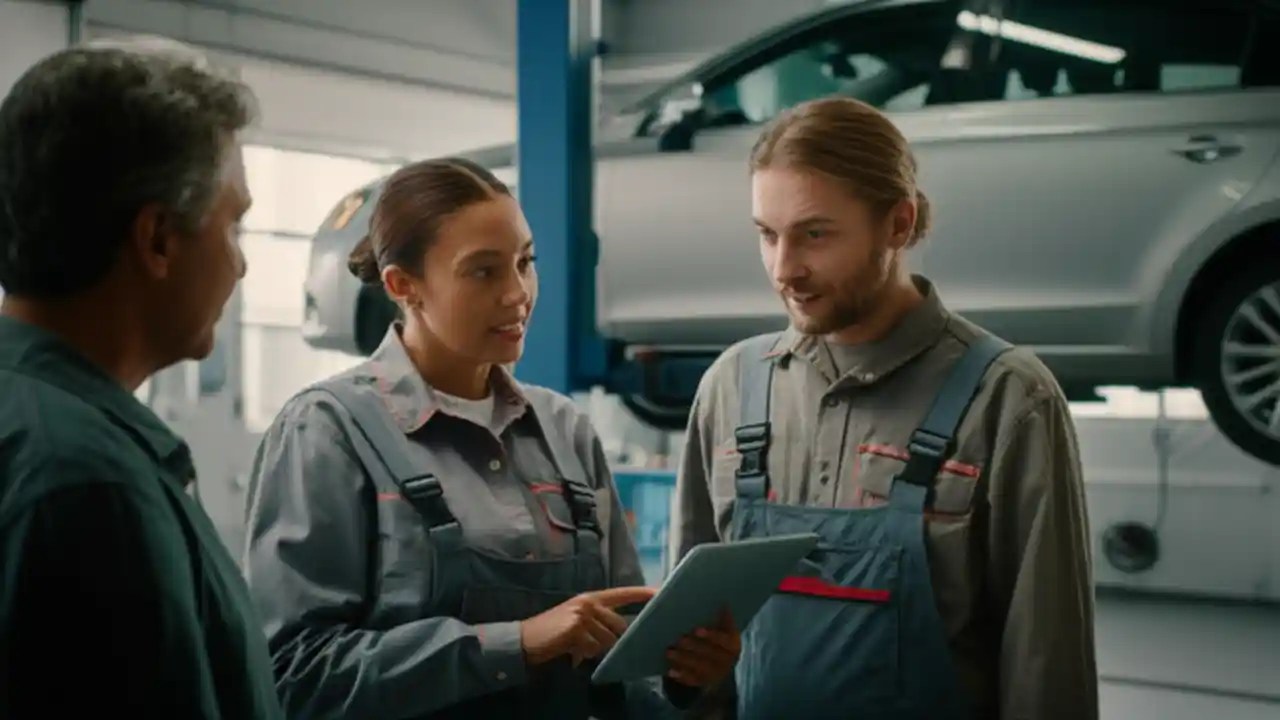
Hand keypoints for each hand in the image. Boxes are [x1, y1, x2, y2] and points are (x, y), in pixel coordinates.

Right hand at [520, 586, 656, 666]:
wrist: (527, 638)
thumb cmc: (554, 632)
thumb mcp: (578, 620)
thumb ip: (599, 622)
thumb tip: (621, 635)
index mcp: (591, 598)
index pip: (622, 593)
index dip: (642, 594)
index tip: (660, 593)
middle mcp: (589, 602)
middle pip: (619, 625)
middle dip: (611, 640)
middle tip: (592, 645)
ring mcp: (583, 614)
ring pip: (607, 639)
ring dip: (596, 649)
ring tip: (578, 646)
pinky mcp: (576, 628)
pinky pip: (593, 648)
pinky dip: (584, 654)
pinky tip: (572, 651)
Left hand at [665, 607, 740, 687]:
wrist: (717, 653)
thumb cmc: (715, 630)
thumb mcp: (719, 622)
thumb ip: (720, 614)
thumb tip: (722, 602)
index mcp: (733, 643)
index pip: (724, 640)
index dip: (711, 636)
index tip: (696, 630)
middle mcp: (728, 660)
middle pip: (711, 655)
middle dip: (694, 647)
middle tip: (679, 639)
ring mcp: (716, 673)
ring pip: (700, 668)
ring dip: (684, 660)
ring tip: (669, 652)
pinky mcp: (704, 682)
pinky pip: (693, 680)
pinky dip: (682, 676)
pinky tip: (670, 671)